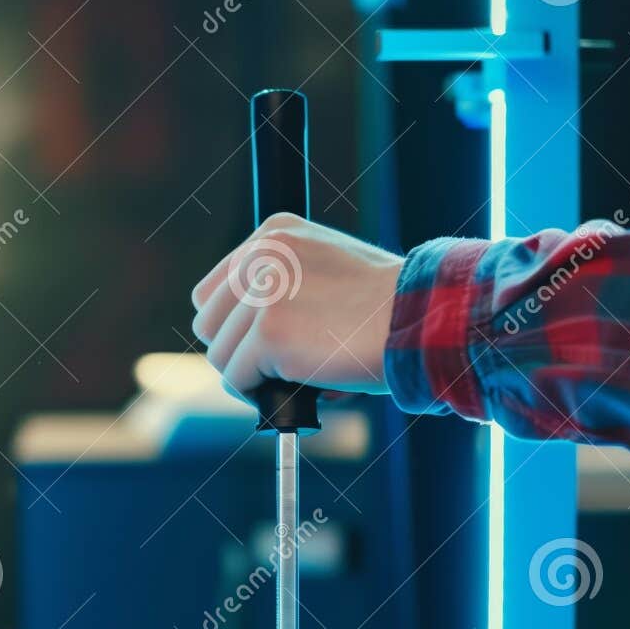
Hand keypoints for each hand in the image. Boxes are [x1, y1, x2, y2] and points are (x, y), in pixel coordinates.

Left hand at [191, 215, 403, 401]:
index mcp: (274, 233)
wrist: (420, 322)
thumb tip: (235, 337)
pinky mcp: (268, 333)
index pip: (214, 291)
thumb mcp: (324, 274)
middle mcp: (262, 253)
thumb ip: (280, 288)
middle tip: (280, 368)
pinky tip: (300, 389)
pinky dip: (264, 396)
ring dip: (254, 378)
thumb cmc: (385, 311)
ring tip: (299, 378)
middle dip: (239, 353)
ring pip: (220, 357)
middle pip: (209, 324)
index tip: (267, 347)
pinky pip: (238, 381)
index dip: (236, 328)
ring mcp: (263, 293)